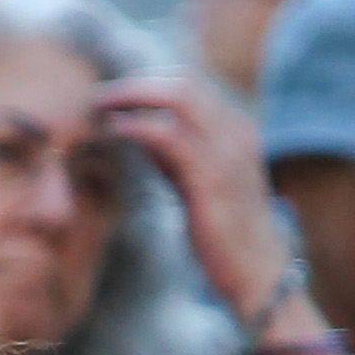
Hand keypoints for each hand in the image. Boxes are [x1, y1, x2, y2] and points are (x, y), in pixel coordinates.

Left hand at [95, 73, 293, 324]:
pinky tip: (113, 133)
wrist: (256, 272)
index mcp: (236, 130)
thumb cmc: (222, 232)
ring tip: (99, 109)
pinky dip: (136, 126)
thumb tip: (137, 129)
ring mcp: (228, 150)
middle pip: (183, 82)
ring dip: (132, 97)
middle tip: (98, 97)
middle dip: (136, 84)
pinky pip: (169, 133)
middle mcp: (236, 131)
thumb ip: (172, 154)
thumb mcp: (196, 182)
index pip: (190, 84)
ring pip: (177, 97)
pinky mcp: (212, 176)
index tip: (115, 96)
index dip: (149, 83)